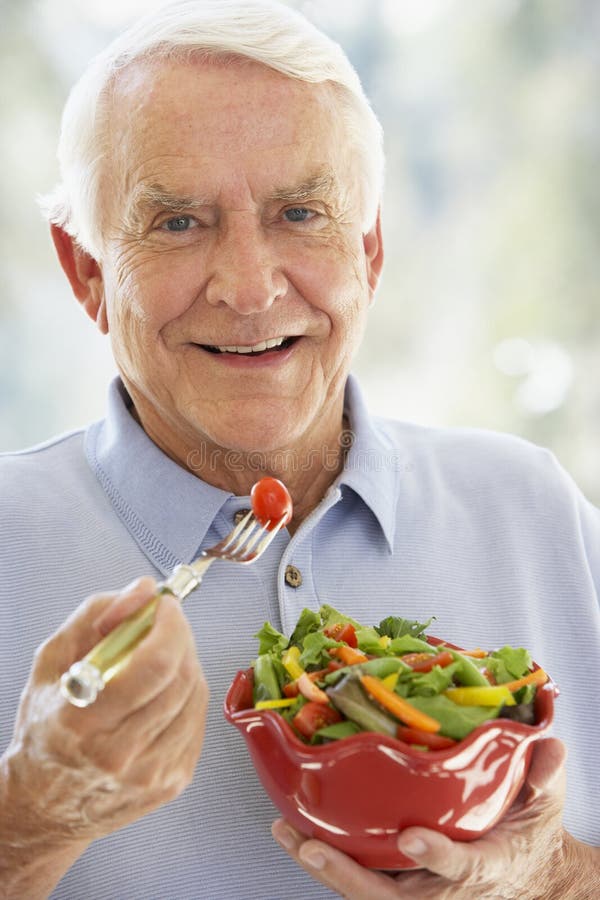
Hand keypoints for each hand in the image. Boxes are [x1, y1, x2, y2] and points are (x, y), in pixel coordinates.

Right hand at [2, 577, 207, 844]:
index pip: (154, 664)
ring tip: (161, 660)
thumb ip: (95, 612)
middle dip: (180, 636)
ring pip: (196, 694)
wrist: (45, 807)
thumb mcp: (51, 661)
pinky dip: (188, 695)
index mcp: (82, 719)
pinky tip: (164, 693)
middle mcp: (119, 751)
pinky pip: (199, 719)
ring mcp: (151, 771)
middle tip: (165, 624)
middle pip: (182, 676)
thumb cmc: (46, 729)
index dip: (169, 626)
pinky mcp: (173, 782)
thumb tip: (146, 591)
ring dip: (186, 663)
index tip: (164, 608)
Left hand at [272, 738, 583, 898]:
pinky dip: (326, 857)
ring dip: (324, 866)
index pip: (460, 868)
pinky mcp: (396, 882)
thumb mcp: (545, 808)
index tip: (414, 838)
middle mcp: (442, 889)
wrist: (525, 876)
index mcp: (484, 868)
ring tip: (287, 833)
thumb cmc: (528, 839)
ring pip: (364, 890)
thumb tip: (547, 746)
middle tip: (312, 846)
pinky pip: (357, 877)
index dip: (436, 857)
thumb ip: (544, 777)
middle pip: (389, 896)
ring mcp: (415, 890)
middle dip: (347, 875)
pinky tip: (295, 831)